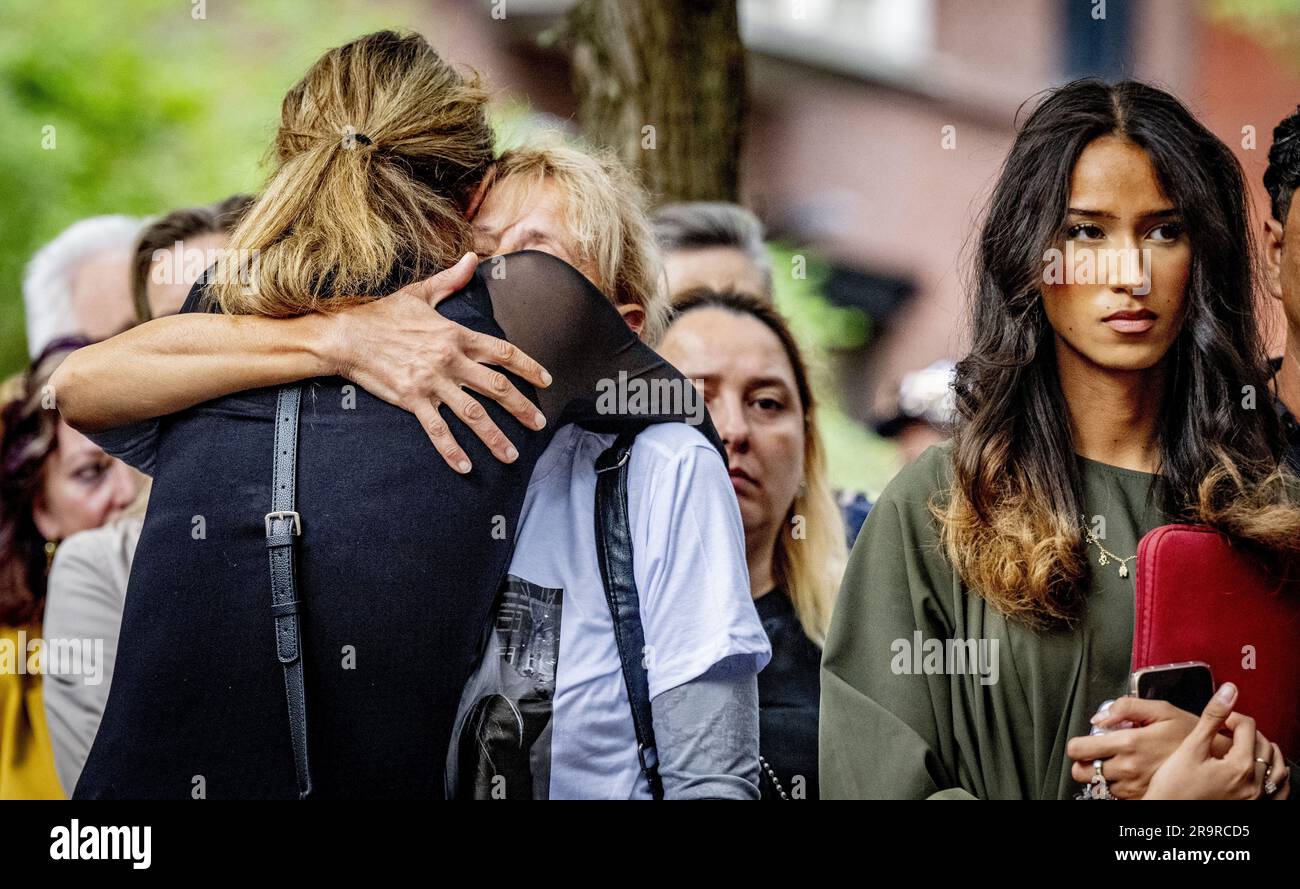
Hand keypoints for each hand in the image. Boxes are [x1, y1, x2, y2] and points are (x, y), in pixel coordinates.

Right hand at [323, 253, 550, 472]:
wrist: (347, 336)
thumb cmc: (384, 314)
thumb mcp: (420, 293)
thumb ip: (452, 280)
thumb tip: (473, 258)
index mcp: (456, 335)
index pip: (503, 352)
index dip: (528, 367)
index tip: (546, 380)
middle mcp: (450, 360)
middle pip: (496, 387)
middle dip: (521, 407)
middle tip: (539, 424)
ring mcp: (432, 382)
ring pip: (472, 414)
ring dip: (494, 437)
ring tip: (512, 455)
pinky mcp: (412, 400)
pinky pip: (436, 429)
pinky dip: (452, 450)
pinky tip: (466, 466)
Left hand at [1066, 696, 1231, 798]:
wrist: (1215, 759)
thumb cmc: (1188, 732)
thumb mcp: (1160, 709)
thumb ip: (1126, 707)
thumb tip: (1100, 717)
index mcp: (1129, 742)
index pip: (1079, 751)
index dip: (1077, 745)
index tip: (1083, 742)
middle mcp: (1128, 767)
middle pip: (1082, 772)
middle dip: (1086, 761)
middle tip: (1097, 753)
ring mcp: (1135, 786)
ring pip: (1099, 784)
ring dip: (1103, 774)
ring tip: (1119, 761)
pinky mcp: (1143, 798)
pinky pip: (1117, 796)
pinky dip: (1118, 786)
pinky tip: (1129, 773)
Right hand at [1143, 682, 1289, 799]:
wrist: (1167, 813)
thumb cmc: (1174, 789)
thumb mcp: (1190, 748)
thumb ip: (1212, 718)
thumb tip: (1228, 692)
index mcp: (1240, 767)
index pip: (1248, 727)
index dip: (1232, 717)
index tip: (1219, 719)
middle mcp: (1254, 785)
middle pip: (1263, 745)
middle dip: (1247, 732)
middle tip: (1228, 729)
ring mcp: (1256, 800)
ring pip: (1277, 769)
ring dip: (1265, 752)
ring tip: (1248, 745)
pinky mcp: (1254, 809)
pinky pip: (1278, 792)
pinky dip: (1275, 777)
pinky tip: (1264, 772)